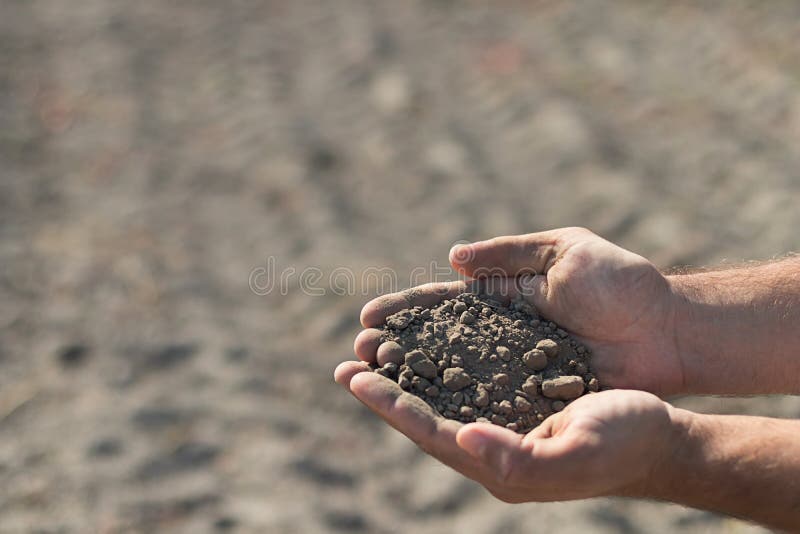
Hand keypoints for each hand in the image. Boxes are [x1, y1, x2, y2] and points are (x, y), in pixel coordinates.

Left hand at [334, 363, 678, 501]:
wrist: (661, 437)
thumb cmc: (625, 442)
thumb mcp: (577, 452)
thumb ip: (519, 458)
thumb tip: (463, 440)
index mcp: (500, 466)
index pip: (429, 433)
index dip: (391, 406)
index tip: (355, 378)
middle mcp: (492, 448)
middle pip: (424, 418)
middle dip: (386, 391)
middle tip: (346, 364)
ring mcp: (503, 427)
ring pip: (441, 401)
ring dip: (407, 378)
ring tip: (375, 353)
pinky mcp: (516, 406)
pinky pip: (467, 386)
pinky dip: (440, 368)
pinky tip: (428, 350)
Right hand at [354, 227, 684, 395]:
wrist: (667, 328)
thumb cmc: (621, 282)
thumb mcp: (564, 250)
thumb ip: (509, 253)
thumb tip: (452, 259)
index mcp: (504, 296)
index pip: (443, 304)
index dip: (406, 310)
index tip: (369, 317)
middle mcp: (501, 335)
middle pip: (438, 342)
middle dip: (397, 347)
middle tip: (357, 353)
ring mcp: (515, 368)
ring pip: (453, 375)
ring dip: (413, 379)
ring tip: (372, 382)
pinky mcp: (533, 396)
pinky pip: (487, 402)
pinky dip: (453, 406)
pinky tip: (420, 412)